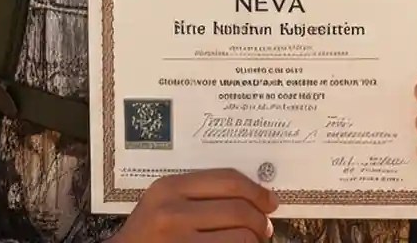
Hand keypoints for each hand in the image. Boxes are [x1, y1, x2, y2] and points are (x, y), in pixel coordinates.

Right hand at [111, 168, 278, 242]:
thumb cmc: (147, 233)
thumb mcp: (163, 202)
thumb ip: (198, 193)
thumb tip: (252, 196)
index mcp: (169, 187)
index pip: (227, 179)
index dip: (256, 190)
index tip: (269, 200)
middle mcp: (172, 212)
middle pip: (238, 209)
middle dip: (260, 220)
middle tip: (265, 227)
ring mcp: (180, 240)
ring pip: (241, 236)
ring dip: (255, 240)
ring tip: (253, 242)